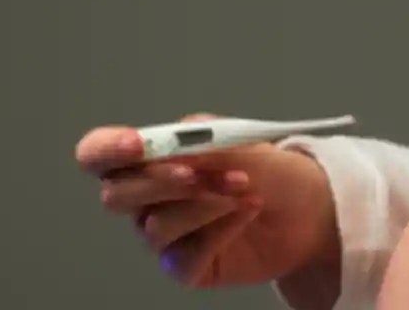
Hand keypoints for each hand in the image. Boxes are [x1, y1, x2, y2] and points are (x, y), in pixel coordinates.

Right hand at [76, 114, 340, 288]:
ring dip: (202, 202)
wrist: (308, 210)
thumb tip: (173, 146)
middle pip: (116, 195)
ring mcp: (165, 235)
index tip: (136, 145)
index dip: (106, 149)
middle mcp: (148, 199)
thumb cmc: (270, 170)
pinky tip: (247, 213)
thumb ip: (205, 142)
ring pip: (154, 226)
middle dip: (158, 182)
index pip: (99, 154)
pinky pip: (184, 254)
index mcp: (151, 159)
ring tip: (245, 187)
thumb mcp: (244, 142)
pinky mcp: (185, 266)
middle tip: (200, 172)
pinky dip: (220, 229)